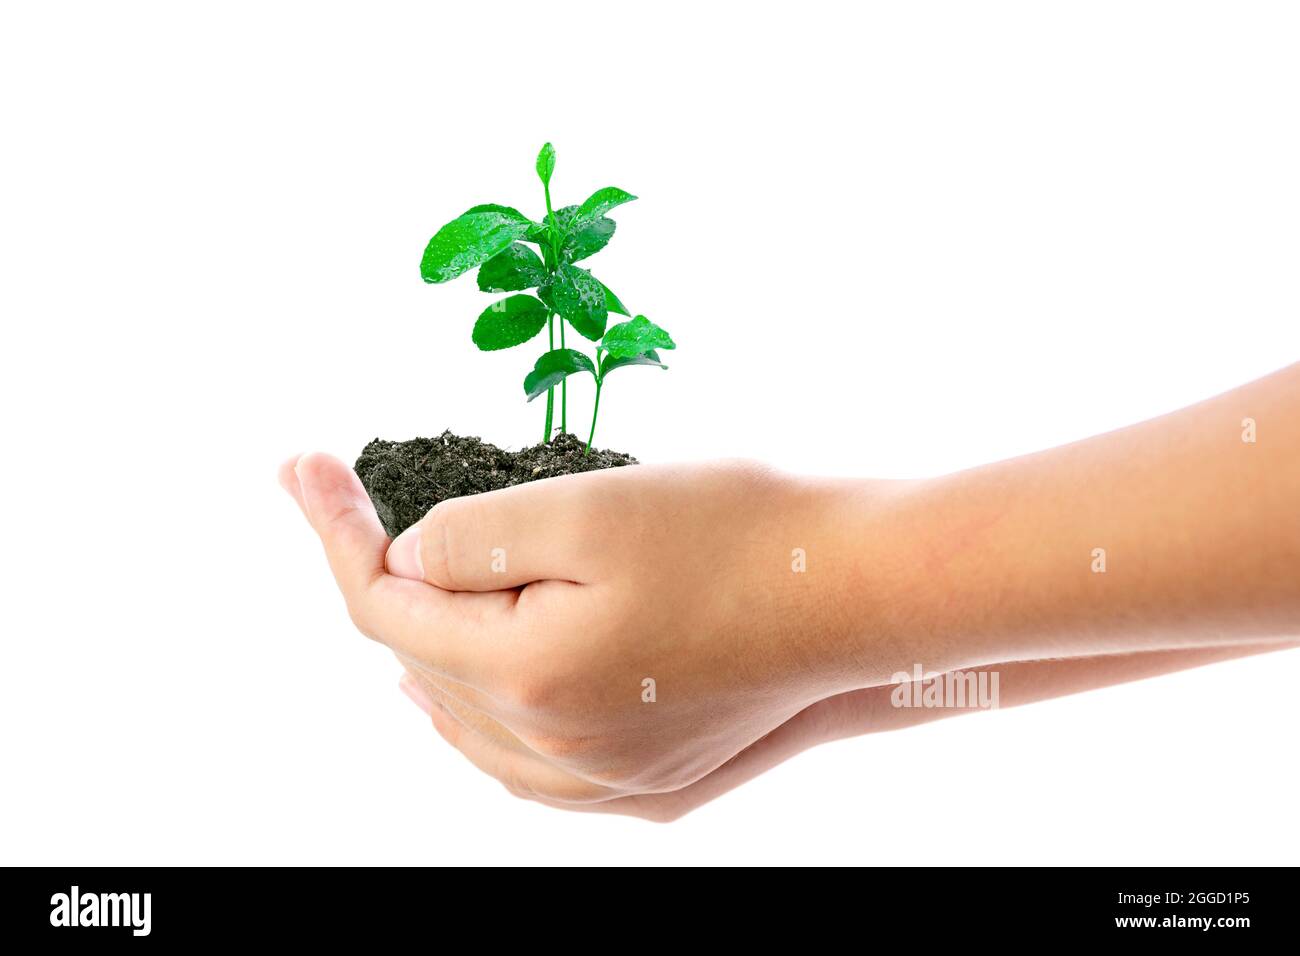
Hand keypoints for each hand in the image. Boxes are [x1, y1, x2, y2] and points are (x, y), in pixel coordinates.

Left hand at [280, 451, 883, 810]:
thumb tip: (414, 558)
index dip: (337, 532)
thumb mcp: (591, 505)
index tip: (305, 467)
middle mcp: (557, 748)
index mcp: (529, 677)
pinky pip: (533, 768)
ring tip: (403, 601)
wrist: (868, 595)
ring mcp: (608, 779)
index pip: (390, 607)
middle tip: (363, 515)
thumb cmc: (743, 535)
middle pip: (428, 669)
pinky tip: (480, 699)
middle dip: (390, 587)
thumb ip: (475, 536)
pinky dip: (488, 723)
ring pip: (474, 726)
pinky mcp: (655, 785)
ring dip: (428, 660)